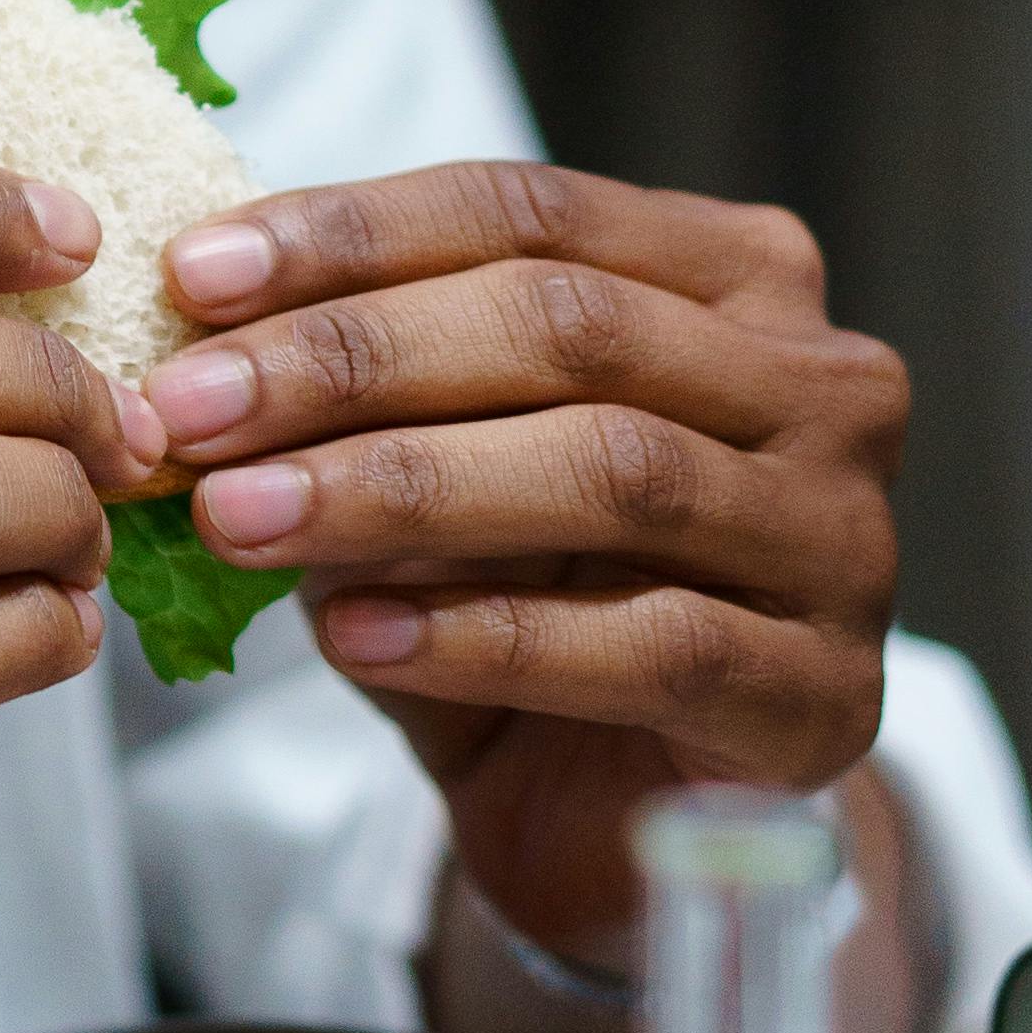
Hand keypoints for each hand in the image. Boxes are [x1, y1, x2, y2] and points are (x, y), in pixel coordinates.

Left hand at [137, 162, 906, 971]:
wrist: (632, 819)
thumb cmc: (535, 603)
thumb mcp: (440, 466)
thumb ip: (364, 391)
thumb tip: (199, 338)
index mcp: (736, 278)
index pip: (532, 213)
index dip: (354, 235)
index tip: (189, 276)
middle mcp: (824, 385)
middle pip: (572, 328)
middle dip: (354, 360)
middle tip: (187, 410)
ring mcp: (844, 540)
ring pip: (612, 472)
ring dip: (397, 490)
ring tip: (234, 518)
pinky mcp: (824, 693)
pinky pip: (648, 643)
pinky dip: (482, 636)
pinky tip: (353, 636)